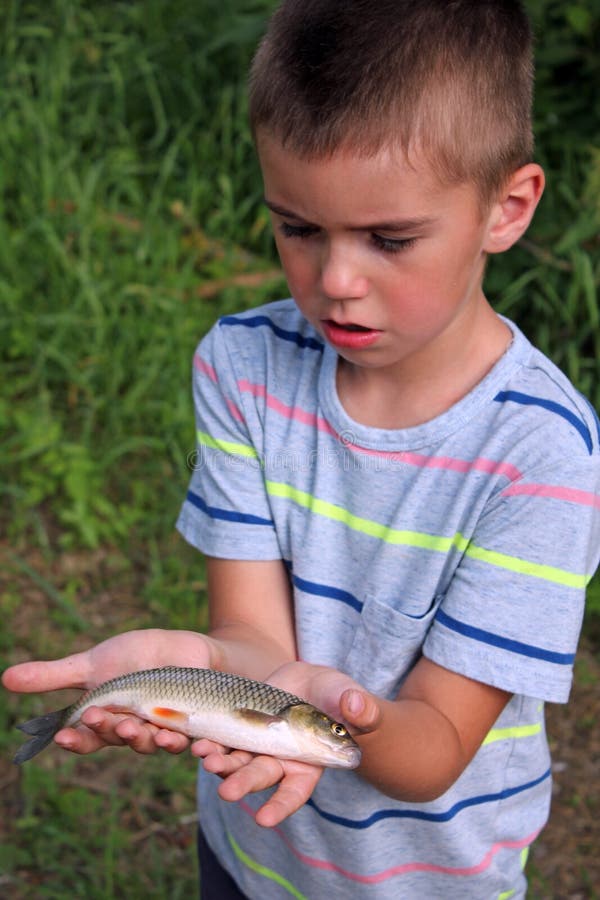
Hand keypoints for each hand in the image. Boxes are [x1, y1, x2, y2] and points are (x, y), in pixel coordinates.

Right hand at [2, 629, 214, 756]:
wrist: (181, 649)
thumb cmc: (134, 656)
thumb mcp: (93, 663)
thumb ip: (54, 676)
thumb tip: (4, 678)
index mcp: (107, 721)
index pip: (87, 739)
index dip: (75, 741)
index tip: (62, 736)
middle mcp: (134, 732)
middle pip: (118, 740)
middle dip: (108, 730)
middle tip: (102, 717)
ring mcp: (163, 731)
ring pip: (151, 744)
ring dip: (142, 738)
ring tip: (134, 726)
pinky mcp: (193, 725)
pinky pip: (190, 740)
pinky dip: (185, 741)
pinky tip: (179, 735)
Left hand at [192, 661, 381, 826]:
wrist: (308, 681)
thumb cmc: (336, 694)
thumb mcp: (347, 697)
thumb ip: (359, 708)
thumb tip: (358, 708)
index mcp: (309, 764)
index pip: (295, 791)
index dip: (281, 806)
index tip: (264, 820)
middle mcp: (280, 763)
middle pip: (260, 777)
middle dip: (243, 784)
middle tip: (227, 793)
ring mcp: (258, 749)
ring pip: (237, 762)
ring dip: (221, 764)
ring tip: (206, 759)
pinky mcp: (241, 731)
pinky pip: (223, 741)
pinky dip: (211, 743)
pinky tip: (199, 742)